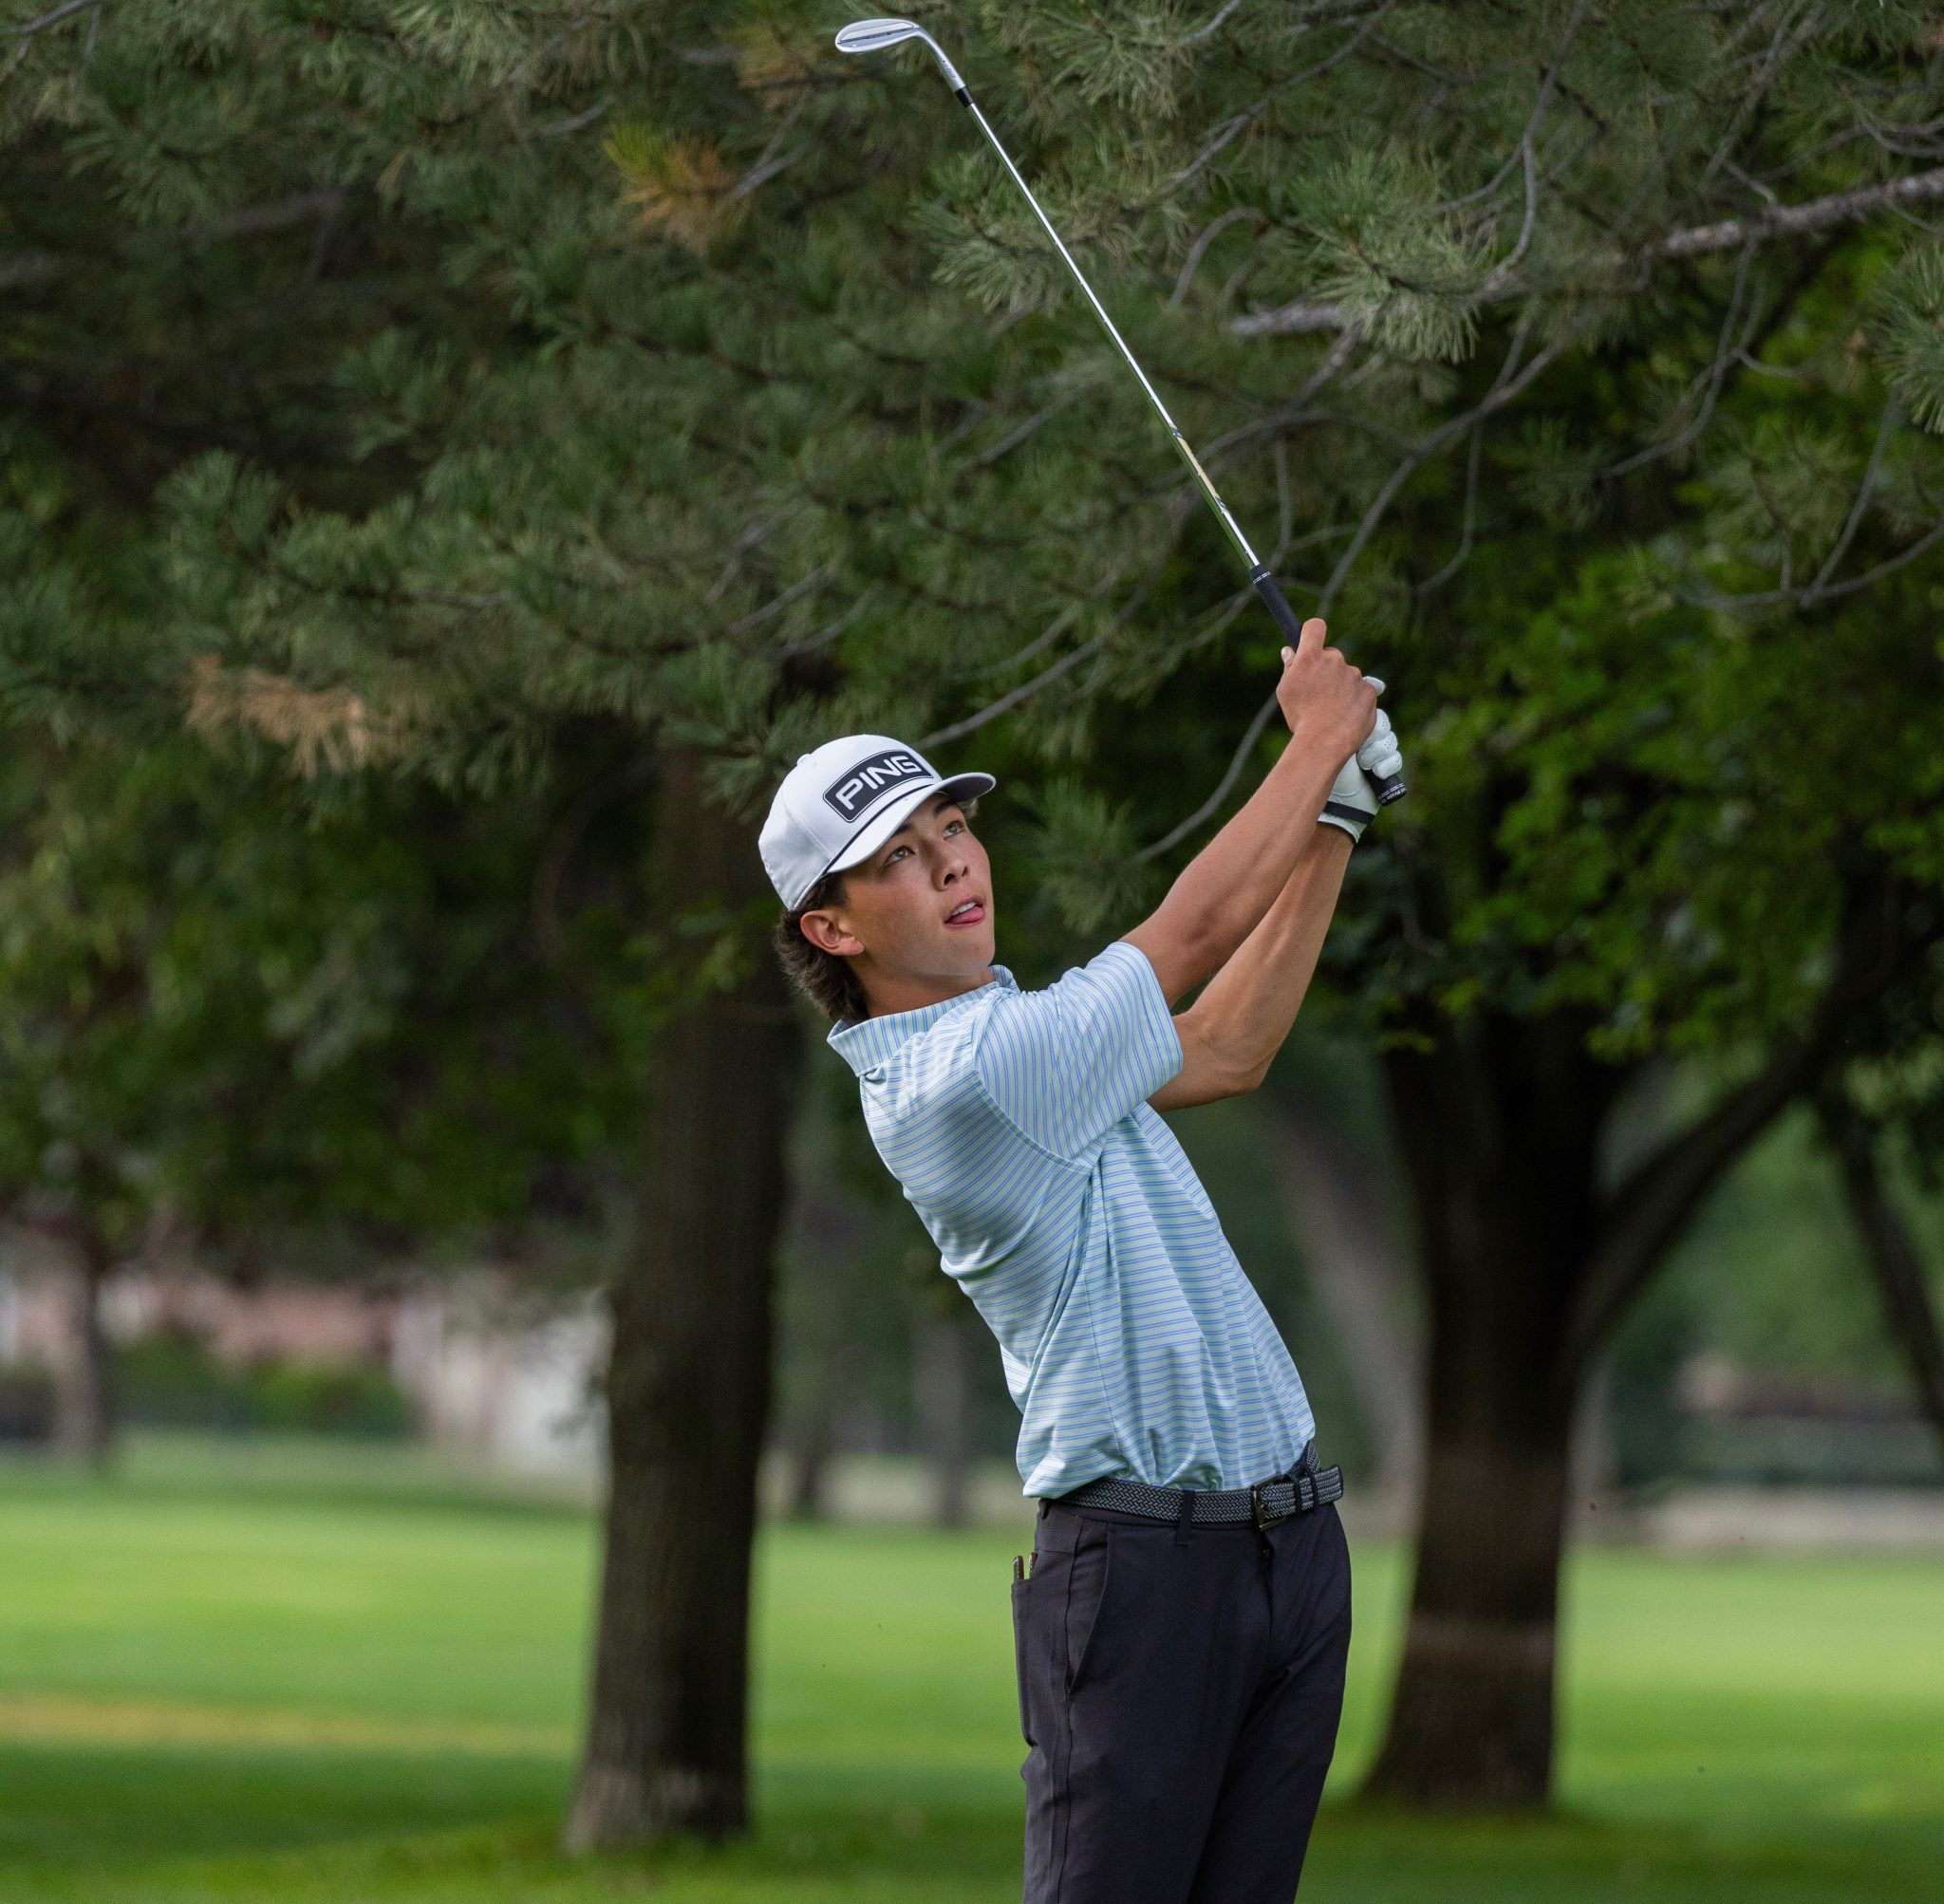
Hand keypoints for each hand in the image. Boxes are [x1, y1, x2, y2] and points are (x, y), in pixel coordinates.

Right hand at [1275, 616, 1377, 759]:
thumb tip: (1290, 652)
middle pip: (1331, 655)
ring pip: (1346, 676)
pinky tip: (1344, 716)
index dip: (1311, 632)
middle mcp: (1336, 660)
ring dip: (1340, 687)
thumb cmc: (1301, 717)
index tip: (1309, 640)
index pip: (1314, 627)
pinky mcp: (1369, 691)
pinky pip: (1360, 691)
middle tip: (1316, 693)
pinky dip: (1353, 701)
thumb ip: (1290, 667)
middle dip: (1325, 669)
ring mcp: (1355, 675)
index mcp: (1311, 657)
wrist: (1325, 741)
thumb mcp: (1286, 690)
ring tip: (1330, 711)